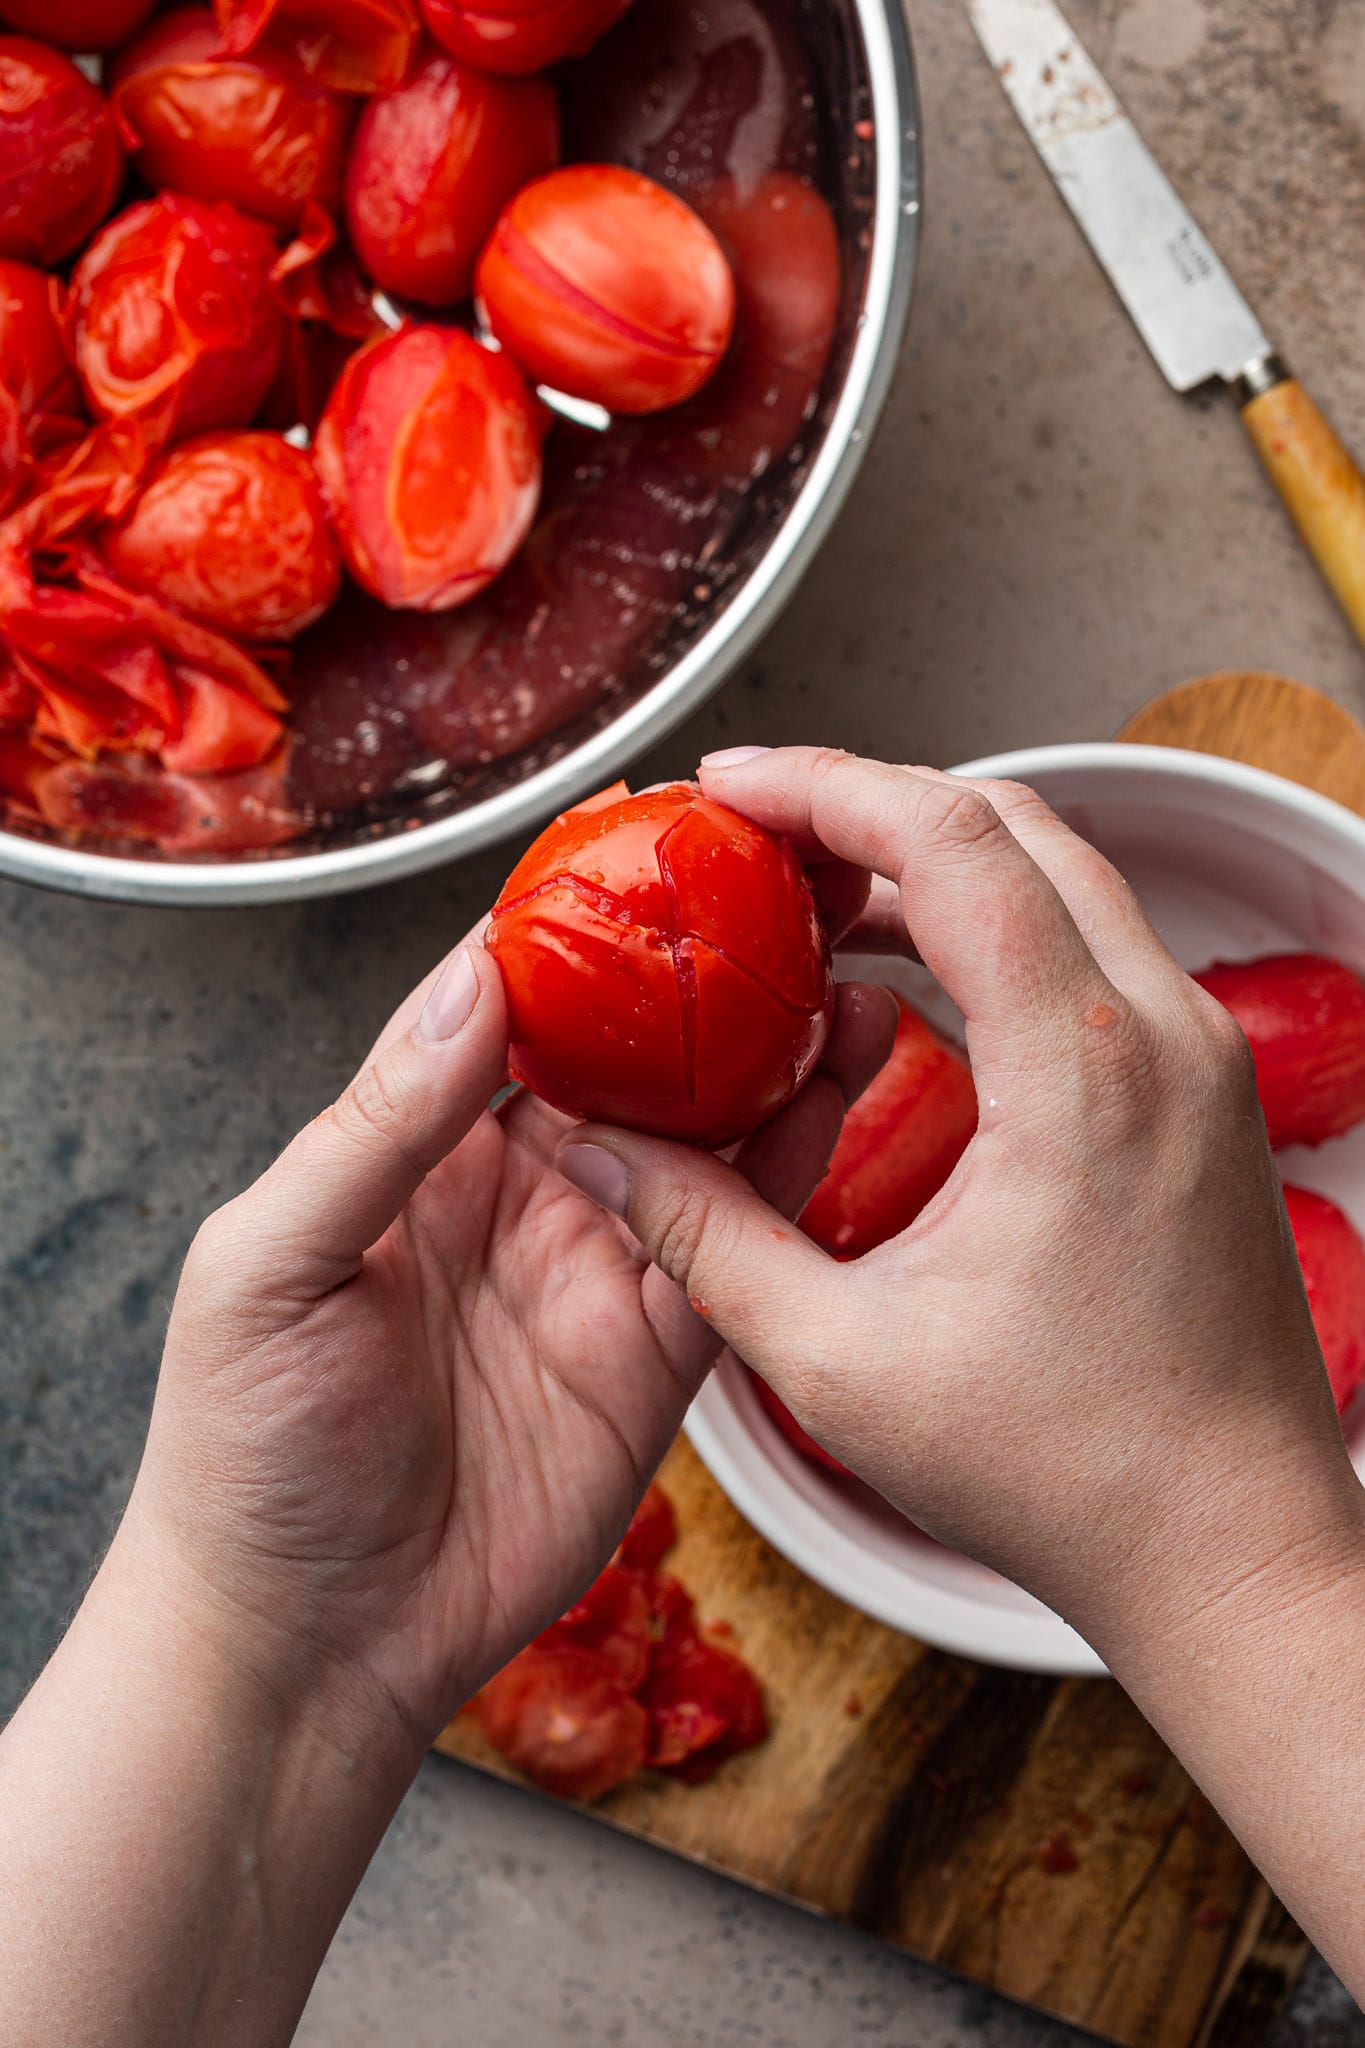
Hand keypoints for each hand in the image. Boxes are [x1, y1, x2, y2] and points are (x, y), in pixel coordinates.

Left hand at [120, 878, 892, 1764]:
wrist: (311, 1640)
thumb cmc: (249, 1451)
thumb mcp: (273, 1264)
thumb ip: (375, 1125)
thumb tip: (467, 984)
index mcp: (416, 1148)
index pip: (502, 1003)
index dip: (568, 924)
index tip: (644, 843)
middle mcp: (520, 1191)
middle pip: (626, 1056)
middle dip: (695, 977)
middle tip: (776, 894)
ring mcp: (597, 1267)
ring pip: (701, 1143)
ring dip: (762, 1062)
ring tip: (830, 975)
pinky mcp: (659, 1353)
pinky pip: (736, 1254)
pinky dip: (789, 1181)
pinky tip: (831, 1105)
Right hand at [556, 747, 1364, 1666]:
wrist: (1230, 1552)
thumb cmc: (1071, 1473)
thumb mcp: (840, 1360)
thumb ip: (700, 1237)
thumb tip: (595, 1149)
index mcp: (1084, 1070)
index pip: (953, 840)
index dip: (824, 787)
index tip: (726, 786)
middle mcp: (1164, 1036)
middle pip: (1016, 826)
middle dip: (871, 803)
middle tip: (753, 827)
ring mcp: (1200, 1062)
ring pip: (1062, 881)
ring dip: (935, 862)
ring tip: (809, 893)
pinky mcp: (1203, 1098)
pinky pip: (1091, 953)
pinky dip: (991, 929)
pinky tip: (902, 978)